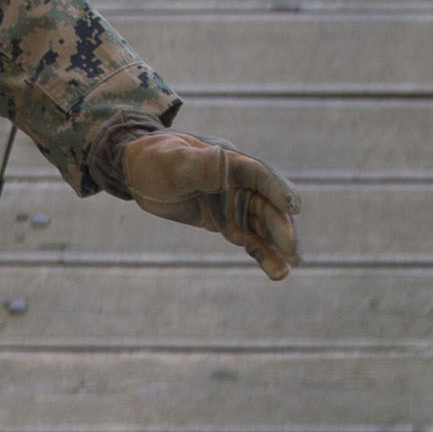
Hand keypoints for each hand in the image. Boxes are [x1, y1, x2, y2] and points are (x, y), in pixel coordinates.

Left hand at [115, 127, 298, 279]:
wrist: (139, 172)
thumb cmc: (155, 159)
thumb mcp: (173, 161)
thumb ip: (200, 165)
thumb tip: (226, 165)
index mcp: (229, 161)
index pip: (259, 175)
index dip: (277, 190)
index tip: (293, 207)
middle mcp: (239, 182)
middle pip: (267, 204)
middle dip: (281, 226)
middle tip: (292, 250)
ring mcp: (235, 203)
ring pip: (263, 225)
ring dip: (278, 245)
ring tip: (290, 268)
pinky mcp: (228, 222)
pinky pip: (251, 239)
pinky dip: (264, 254)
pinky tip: (278, 272)